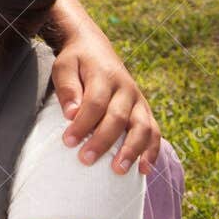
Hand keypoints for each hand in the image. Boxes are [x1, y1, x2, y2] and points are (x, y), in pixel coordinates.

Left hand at [50, 31, 159, 174]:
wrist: (94, 47)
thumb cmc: (76, 61)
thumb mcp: (64, 66)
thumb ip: (67, 88)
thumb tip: (71, 114)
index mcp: (105, 76)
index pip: (95, 103)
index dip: (83, 124)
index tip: (68, 141)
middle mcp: (126, 89)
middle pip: (118, 118)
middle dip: (103, 141)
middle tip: (85, 160)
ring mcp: (138, 100)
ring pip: (142, 127)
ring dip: (132, 150)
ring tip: (119, 170)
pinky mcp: (144, 110)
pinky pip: (154, 132)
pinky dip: (152, 151)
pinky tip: (144, 169)